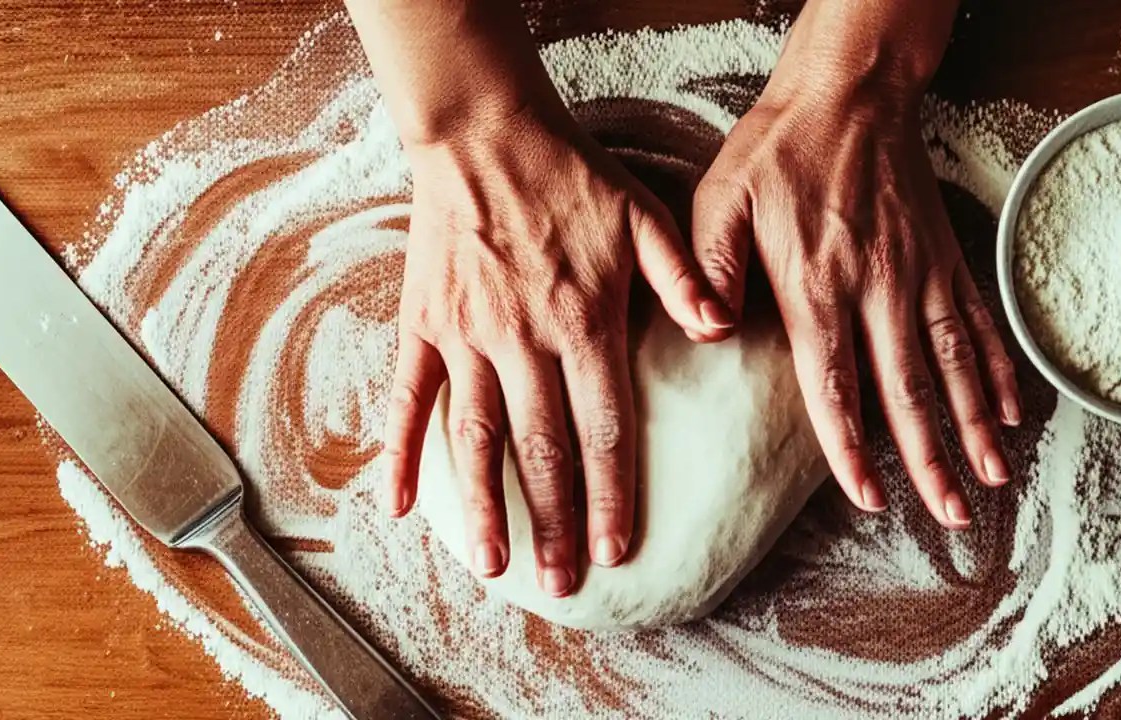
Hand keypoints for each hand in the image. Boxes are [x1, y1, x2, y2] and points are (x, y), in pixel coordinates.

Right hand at [386, 112, 728, 594]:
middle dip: (554, 521)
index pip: (604, 428)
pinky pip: (408, 397)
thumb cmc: (570, 175)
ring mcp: (465, 335)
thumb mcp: (645, 215)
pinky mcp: (423, 323)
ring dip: (486, 504)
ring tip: (492, 565)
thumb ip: (684, 279)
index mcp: (583, 321)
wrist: (483, 132)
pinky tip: (398, 504)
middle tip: (562, 582)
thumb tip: (723, 331)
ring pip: (476, 436)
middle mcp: (523, 340)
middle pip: (542, 448)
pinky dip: (400, 451)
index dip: (611, 494)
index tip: (617, 550)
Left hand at [691, 75, 1020, 528]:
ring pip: (954, 363)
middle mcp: (878, 287)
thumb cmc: (776, 150)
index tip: (869, 495)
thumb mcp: (720, 200)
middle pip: (908, 390)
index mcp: (817, 285)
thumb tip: (707, 331)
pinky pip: (978, 321)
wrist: (848, 91)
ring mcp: (920, 273)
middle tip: (950, 514)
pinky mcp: (945, 255)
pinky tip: (1010, 406)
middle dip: (931, 459)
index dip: (852, 447)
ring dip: (975, 424)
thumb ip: (709, 269)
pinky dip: (998, 367)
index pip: (836, 383)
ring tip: (995, 477)